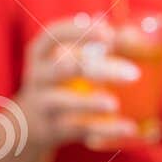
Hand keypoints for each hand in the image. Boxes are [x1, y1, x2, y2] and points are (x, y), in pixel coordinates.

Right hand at [16, 15, 140, 149]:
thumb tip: (131, 33)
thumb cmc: (59, 82)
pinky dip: (106, 130)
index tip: (107, 32)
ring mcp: (43, 105)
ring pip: (64, 103)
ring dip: (88, 103)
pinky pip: (80, 129)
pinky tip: (129, 128)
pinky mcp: (53, 130)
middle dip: (98, 69)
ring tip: (114, 104)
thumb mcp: (68, 60)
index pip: (53, 35)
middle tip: (134, 74)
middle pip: (64, 69)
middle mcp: (38, 78)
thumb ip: (96, 45)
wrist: (28, 125)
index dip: (78, 31)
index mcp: (40, 54)